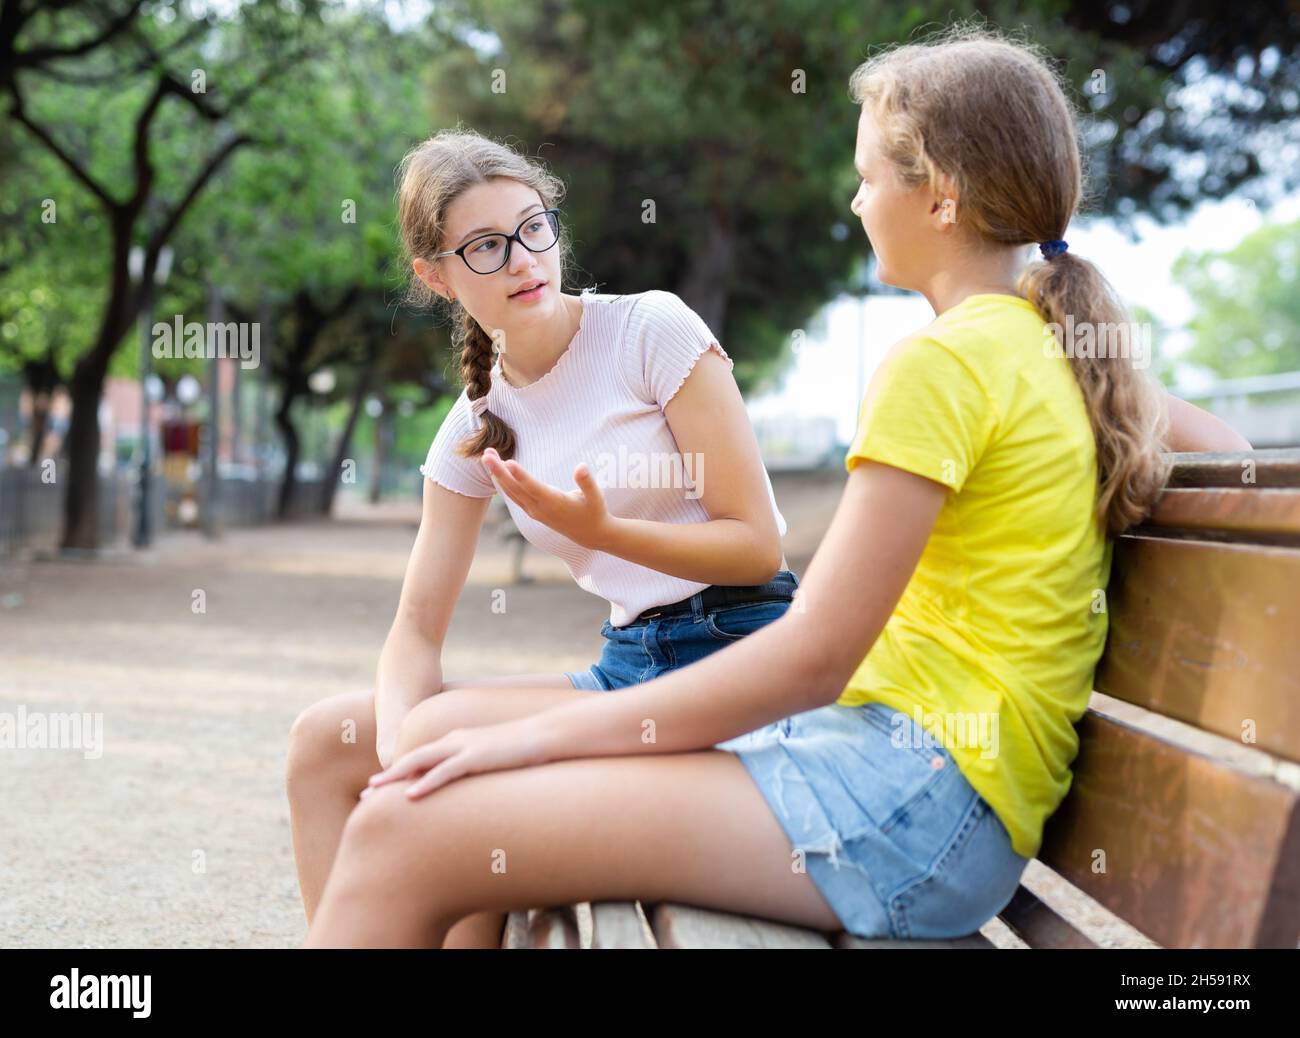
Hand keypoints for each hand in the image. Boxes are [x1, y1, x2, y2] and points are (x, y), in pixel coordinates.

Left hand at [362, 716, 550, 799]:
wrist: (545, 734)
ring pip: (421, 762)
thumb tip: (470, 783)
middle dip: (388, 774)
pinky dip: (425, 783)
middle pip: (412, 758)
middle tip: (365, 790)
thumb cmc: (522, 749)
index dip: (399, 771)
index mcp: (457, 741)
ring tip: (375, 791)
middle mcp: (455, 741)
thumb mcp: (493, 757)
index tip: (381, 785)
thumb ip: (477, 766)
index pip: (422, 757)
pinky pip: (445, 772)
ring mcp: (465, 747)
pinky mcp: (477, 756)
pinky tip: (410, 795)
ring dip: (395, 777)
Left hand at [480, 447, 617, 549]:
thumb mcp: (596, 497)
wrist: (590, 534)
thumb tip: (581, 466)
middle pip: (515, 489)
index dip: (521, 475)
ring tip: (487, 456)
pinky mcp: (533, 511)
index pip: (533, 488)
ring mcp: (534, 511)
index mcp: (554, 503)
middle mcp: (540, 509)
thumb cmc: (594, 512)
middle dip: (499, 471)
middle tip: (486, 453)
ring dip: (498, 474)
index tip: (508, 461)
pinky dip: (503, 483)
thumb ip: (587, 482)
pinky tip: (496, 471)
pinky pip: (514, 496)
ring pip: (511, 492)